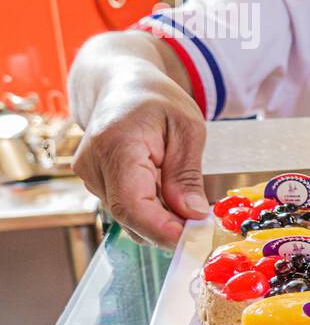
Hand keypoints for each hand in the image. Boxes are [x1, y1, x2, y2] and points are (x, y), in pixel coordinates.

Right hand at [73, 73, 208, 247]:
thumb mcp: (187, 128)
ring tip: (188, 201)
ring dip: (162, 219)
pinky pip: (127, 209)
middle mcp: (93, 165)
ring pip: (129, 218)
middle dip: (169, 228)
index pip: (133, 204)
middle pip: (131, 217)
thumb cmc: (155, 100)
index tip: (193, 238)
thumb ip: (187, 174)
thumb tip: (194, 214)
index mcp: (116, 146)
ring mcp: (90, 177)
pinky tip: (170, 195)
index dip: (162, 229)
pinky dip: (153, 210)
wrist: (121, 86)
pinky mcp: (96, 184)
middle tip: (204, 227)